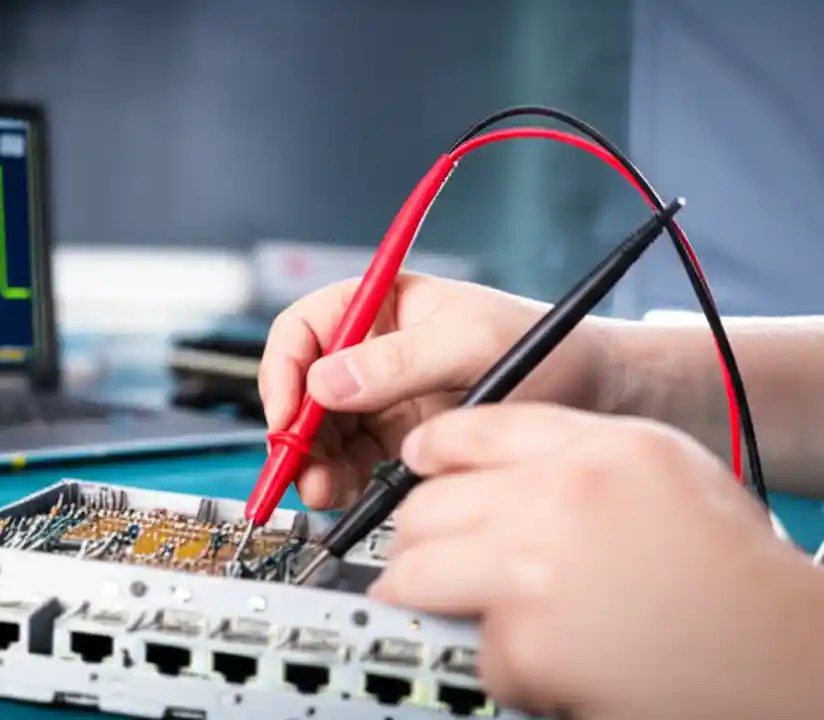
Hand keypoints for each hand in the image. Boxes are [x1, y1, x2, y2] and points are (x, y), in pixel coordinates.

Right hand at [258, 273, 624, 509]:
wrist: (593, 392)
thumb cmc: (540, 345)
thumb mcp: (468, 343)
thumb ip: (399, 361)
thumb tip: (327, 382)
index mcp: (379, 306)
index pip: (303, 329)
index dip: (283, 369)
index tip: (287, 412)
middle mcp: (371, 350)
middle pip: (302, 388)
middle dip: (295, 431)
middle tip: (300, 469)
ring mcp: (381, 397)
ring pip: (321, 432)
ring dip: (314, 463)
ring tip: (324, 491)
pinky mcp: (395, 439)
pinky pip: (350, 461)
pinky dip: (341, 481)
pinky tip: (347, 495)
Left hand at [370, 404, 821, 719]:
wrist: (779, 650)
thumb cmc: (726, 559)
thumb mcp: (656, 463)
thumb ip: (561, 446)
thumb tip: (456, 455)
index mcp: (586, 452)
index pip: (463, 431)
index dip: (429, 451)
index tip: (419, 468)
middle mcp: (551, 502)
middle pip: (422, 508)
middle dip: (419, 538)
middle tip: (438, 557)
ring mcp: (530, 576)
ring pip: (415, 576)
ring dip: (437, 595)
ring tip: (475, 605)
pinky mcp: (525, 648)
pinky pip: (471, 647)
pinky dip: (501, 659)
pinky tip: (551, 654)